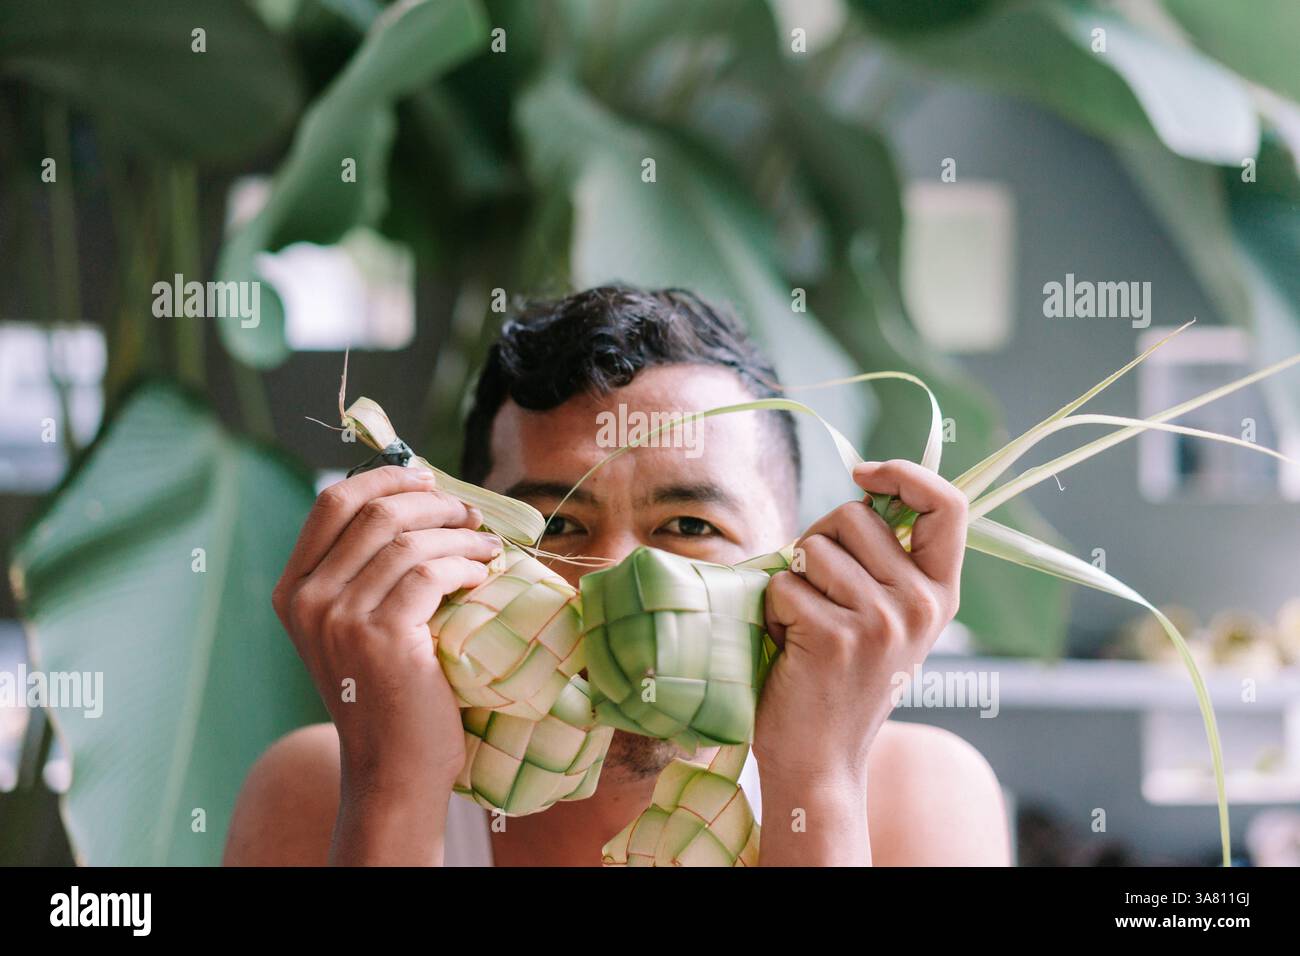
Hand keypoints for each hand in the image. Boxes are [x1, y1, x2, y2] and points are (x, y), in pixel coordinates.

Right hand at [271, 466, 501, 799]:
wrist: (394, 768)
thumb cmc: (390, 692)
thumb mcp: (359, 625)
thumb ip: (369, 569)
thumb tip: (420, 496)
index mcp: (293, 589)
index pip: (333, 502)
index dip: (385, 477)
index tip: (428, 479)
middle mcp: (307, 600)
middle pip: (376, 512)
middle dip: (433, 502)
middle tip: (471, 515)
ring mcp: (339, 618)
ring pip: (410, 541)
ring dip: (460, 536)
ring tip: (488, 548)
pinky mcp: (380, 636)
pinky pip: (431, 572)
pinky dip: (465, 565)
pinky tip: (482, 576)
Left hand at [753, 460, 966, 785]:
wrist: (820, 760)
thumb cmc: (840, 678)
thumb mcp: (886, 618)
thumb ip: (885, 560)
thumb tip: (864, 487)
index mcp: (940, 594)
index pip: (949, 505)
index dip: (906, 473)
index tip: (864, 474)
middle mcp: (920, 605)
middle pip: (855, 513)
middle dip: (819, 540)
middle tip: (816, 594)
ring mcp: (880, 622)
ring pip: (812, 546)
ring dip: (792, 580)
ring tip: (802, 627)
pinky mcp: (833, 637)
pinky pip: (782, 585)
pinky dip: (770, 611)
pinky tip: (787, 647)